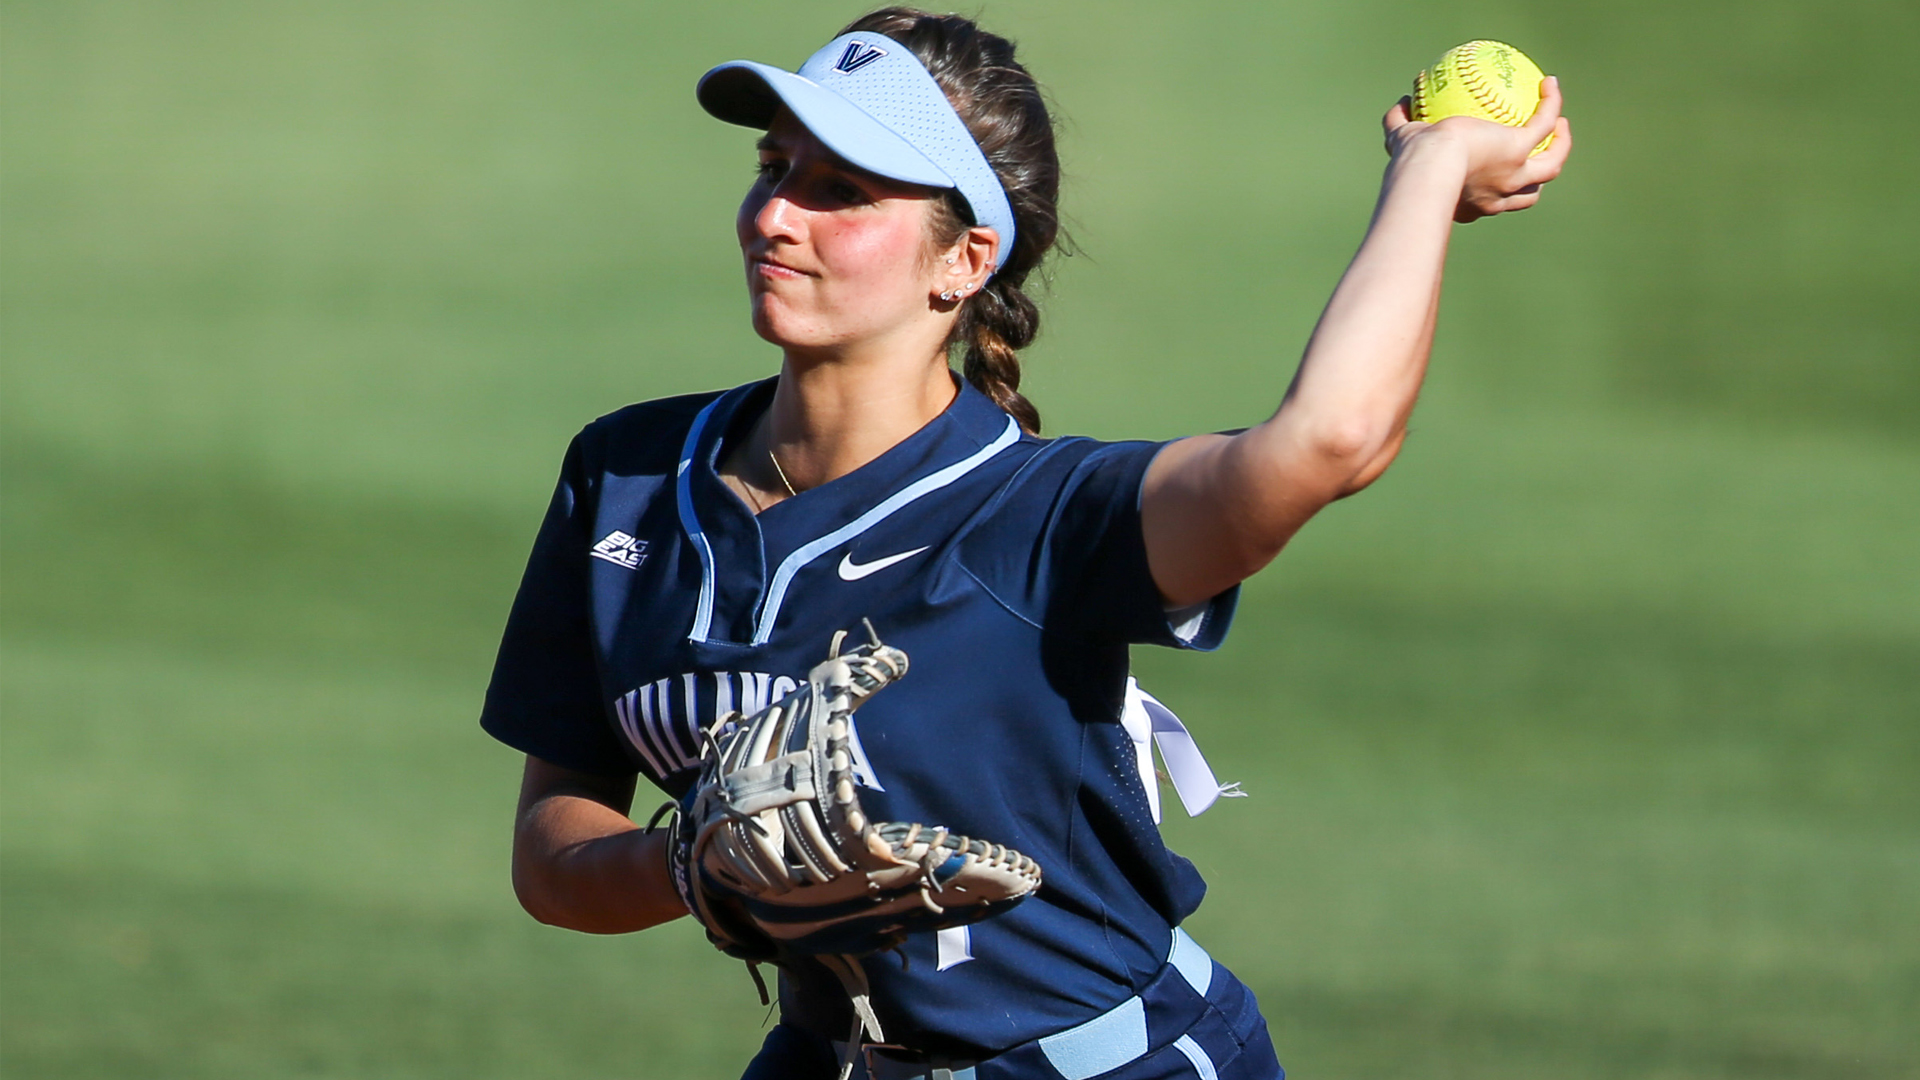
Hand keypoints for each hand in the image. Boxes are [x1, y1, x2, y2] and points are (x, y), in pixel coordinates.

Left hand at [1383, 76, 1573, 222]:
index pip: (1490, 202)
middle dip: (1537, 179)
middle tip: (1537, 156)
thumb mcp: (1400, 141)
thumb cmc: (1412, 162)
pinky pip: (1544, 124)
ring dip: (1560, 147)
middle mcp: (1495, 197)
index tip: (1496, 171)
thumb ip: (1397, 123)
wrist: (1429, 168)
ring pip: (1550, 167)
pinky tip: (1548, 85)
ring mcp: (1511, 177)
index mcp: (1470, 203)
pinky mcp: (1518, 152)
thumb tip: (1402, 102)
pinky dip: (1551, 105)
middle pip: (1528, 195)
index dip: (1497, 191)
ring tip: (1558, 124)